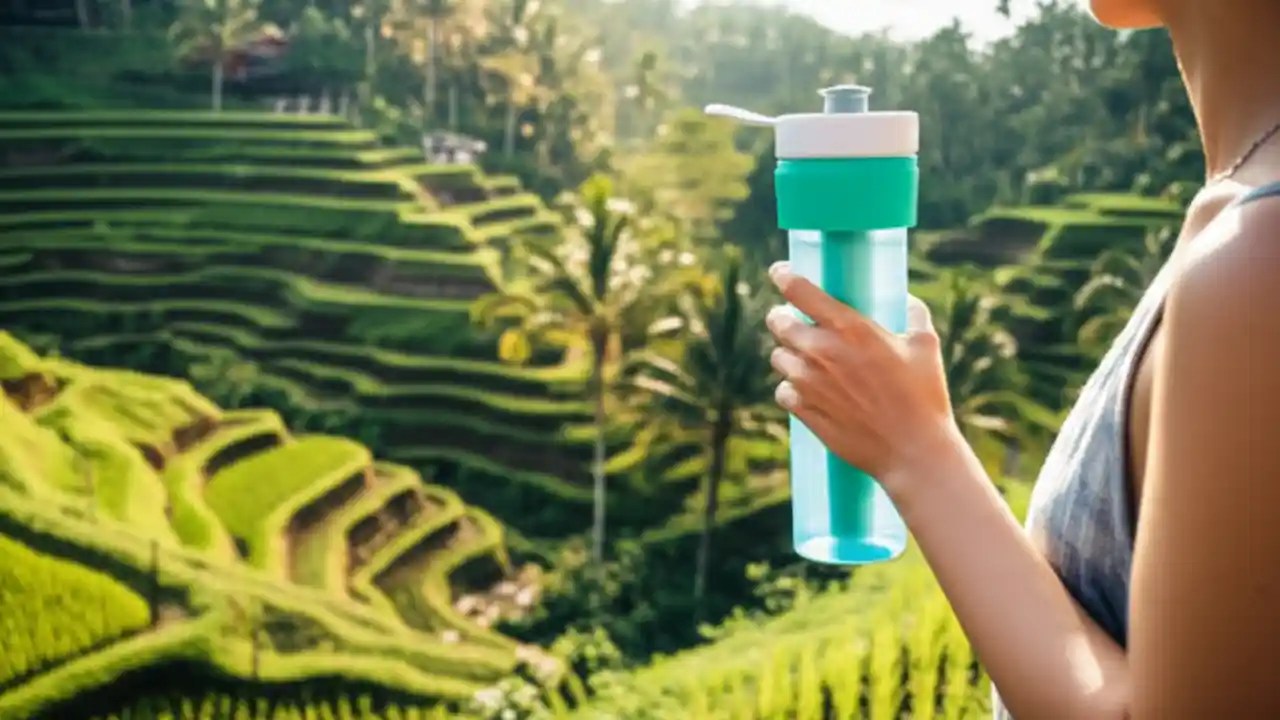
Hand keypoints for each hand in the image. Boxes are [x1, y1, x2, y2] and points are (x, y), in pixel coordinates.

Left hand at [765, 262, 959, 489]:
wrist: (913, 452)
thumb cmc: (924, 398)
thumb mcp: (926, 346)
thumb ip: (913, 315)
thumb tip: (906, 300)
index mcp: (851, 329)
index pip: (801, 292)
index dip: (784, 277)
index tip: (779, 272)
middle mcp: (822, 352)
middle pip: (779, 323)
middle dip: (781, 318)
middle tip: (789, 319)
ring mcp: (809, 383)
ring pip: (778, 358)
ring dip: (788, 355)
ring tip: (805, 359)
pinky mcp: (804, 411)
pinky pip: (783, 391)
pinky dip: (791, 388)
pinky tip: (806, 390)